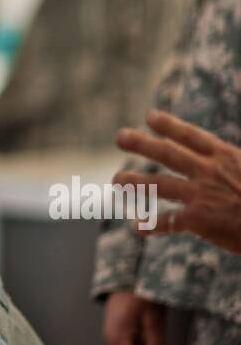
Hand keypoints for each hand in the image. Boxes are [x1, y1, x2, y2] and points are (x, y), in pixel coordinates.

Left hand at [115, 111, 240, 255]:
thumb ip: (229, 163)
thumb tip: (215, 156)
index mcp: (225, 156)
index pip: (191, 135)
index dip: (169, 125)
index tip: (150, 116)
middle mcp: (209, 171)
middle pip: (168, 153)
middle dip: (142, 143)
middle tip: (119, 137)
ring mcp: (202, 195)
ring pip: (159, 185)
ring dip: (135, 182)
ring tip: (117, 180)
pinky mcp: (199, 219)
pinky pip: (168, 221)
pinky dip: (151, 225)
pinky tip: (136, 228)